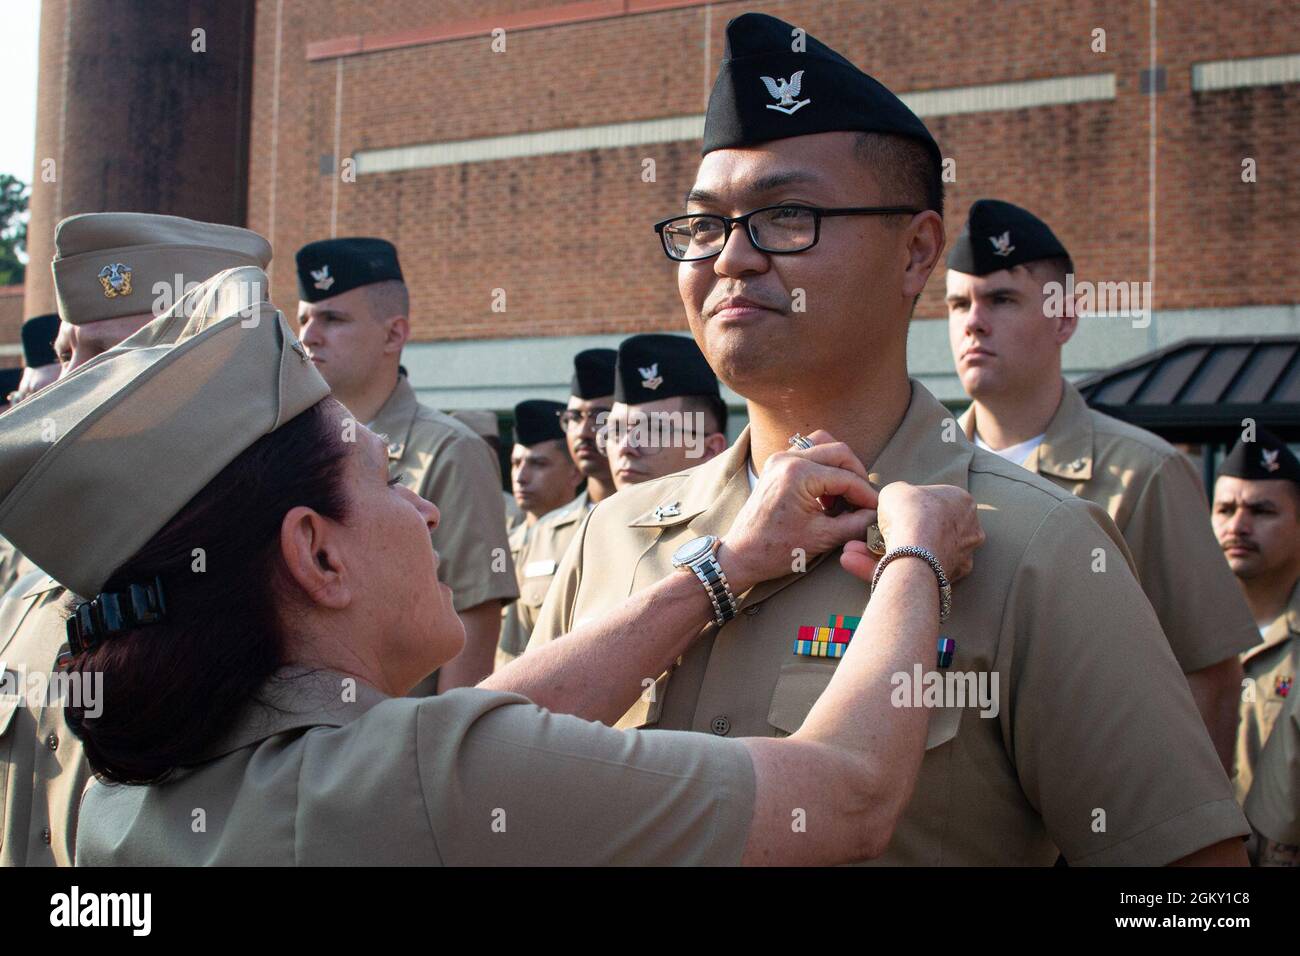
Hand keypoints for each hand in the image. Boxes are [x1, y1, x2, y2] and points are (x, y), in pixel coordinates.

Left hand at [717, 431, 876, 593]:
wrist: (742, 554)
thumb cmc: (776, 550)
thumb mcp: (823, 538)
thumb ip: (856, 524)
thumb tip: (877, 514)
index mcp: (799, 474)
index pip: (846, 477)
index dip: (867, 495)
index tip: (879, 509)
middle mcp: (788, 459)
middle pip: (839, 452)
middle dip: (857, 475)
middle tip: (865, 500)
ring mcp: (780, 458)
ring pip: (824, 445)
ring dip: (840, 467)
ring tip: (846, 495)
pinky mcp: (777, 464)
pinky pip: (809, 453)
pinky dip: (824, 467)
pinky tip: (829, 493)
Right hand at [841, 482, 983, 585]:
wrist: (915, 548)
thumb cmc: (910, 512)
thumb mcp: (895, 489)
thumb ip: (898, 495)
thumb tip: (894, 505)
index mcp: (962, 502)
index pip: (934, 503)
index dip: (908, 506)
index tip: (889, 512)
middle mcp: (968, 531)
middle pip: (926, 531)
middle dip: (896, 534)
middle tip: (869, 535)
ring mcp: (960, 558)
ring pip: (916, 555)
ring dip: (882, 553)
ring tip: (850, 552)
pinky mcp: (944, 581)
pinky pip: (910, 572)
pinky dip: (883, 569)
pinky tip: (853, 562)